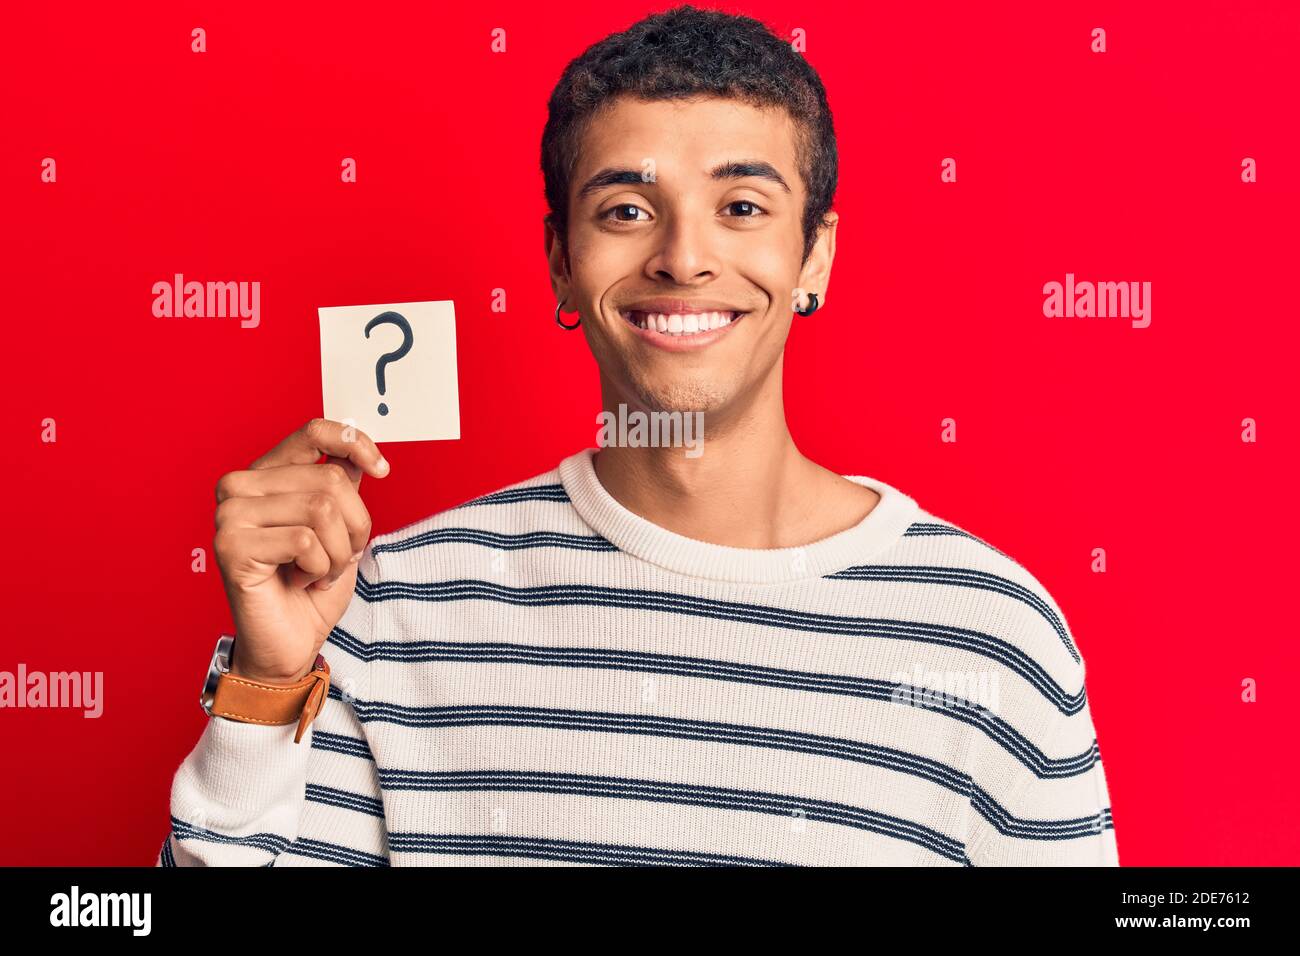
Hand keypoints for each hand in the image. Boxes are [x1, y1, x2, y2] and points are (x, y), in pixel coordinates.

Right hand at [212, 418, 388, 683]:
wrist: (289, 644)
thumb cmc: (312, 587)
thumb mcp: (340, 528)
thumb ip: (341, 486)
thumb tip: (357, 453)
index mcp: (266, 474)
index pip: (315, 431)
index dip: (355, 444)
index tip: (382, 470)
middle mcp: (240, 486)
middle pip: (329, 479)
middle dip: (354, 526)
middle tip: (340, 556)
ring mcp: (230, 515)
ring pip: (321, 510)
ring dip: (337, 552)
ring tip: (318, 572)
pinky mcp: (231, 546)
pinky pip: (305, 541)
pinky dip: (319, 568)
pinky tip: (300, 581)